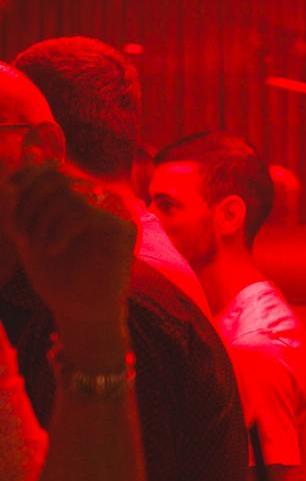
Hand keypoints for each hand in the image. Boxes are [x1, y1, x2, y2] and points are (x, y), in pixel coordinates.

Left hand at [0, 163, 134, 330]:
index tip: (7, 197)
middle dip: (27, 203)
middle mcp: (93, 202)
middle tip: (19, 234)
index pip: (47, 172)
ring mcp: (108, 214)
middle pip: (54, 178)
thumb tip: (9, 169)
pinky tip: (52, 251)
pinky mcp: (119, 229)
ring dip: (40, 220)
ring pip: (66, 195)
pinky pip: (82, 213)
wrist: (80, 312)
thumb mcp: (27, 238)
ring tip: (34, 246)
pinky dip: (59, 230)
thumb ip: (18, 208)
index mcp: (71, 201)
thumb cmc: (55, 278)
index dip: (24, 178)